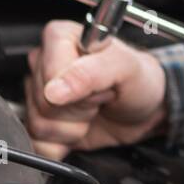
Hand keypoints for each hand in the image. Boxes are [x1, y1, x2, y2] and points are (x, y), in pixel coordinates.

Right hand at [23, 20, 167, 158]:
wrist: (146, 110)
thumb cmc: (139, 80)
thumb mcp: (126, 68)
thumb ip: (92, 72)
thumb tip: (54, 90)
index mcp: (60, 38)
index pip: (50, 74)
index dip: (79, 88)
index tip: (101, 85)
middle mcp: (45, 63)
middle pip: (43, 101)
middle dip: (78, 109)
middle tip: (100, 99)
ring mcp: (40, 93)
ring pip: (38, 124)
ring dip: (73, 129)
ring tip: (92, 111)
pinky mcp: (42, 121)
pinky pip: (37, 143)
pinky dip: (62, 145)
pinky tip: (79, 129)